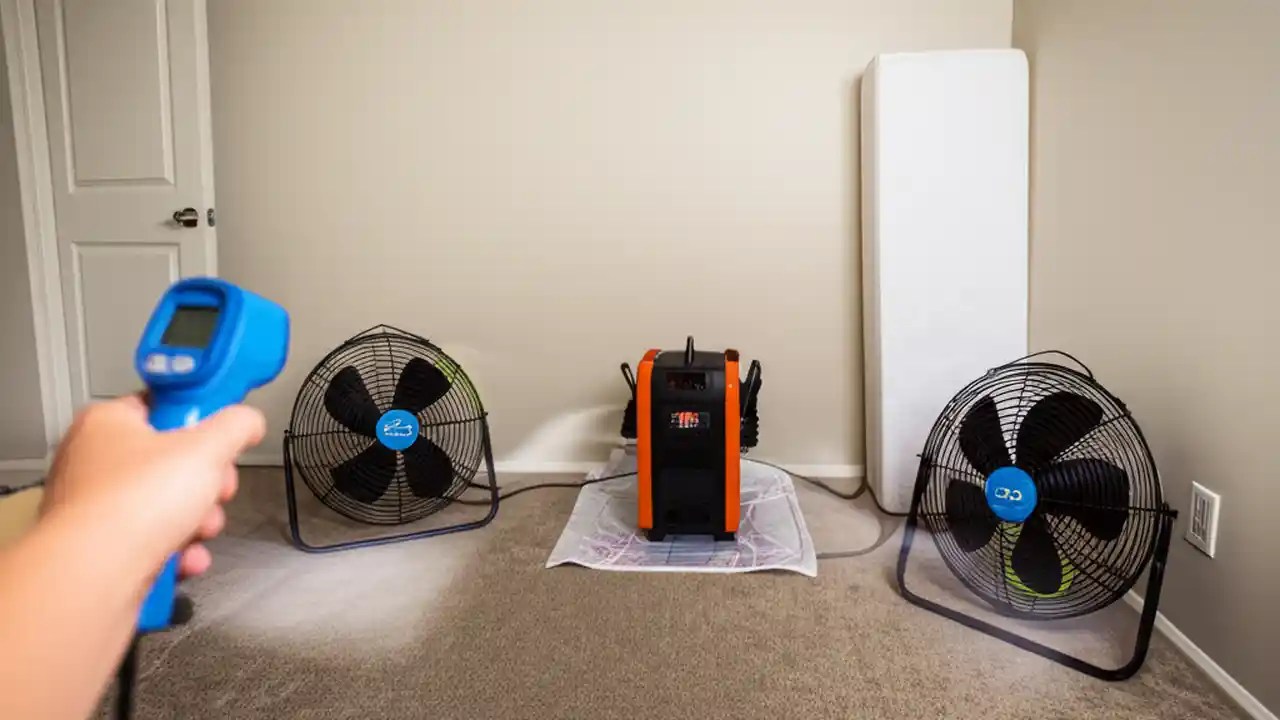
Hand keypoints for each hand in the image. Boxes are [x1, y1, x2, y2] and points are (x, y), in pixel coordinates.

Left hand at [41, 395, 264, 580]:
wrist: (96, 575)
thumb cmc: (137, 501)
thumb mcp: (207, 448)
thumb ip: (236, 426)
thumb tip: (249, 421)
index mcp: (107, 423)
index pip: (161, 406)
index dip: (198, 422)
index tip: (220, 437)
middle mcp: (93, 462)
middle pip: (171, 462)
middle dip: (206, 483)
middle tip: (215, 489)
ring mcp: (95, 508)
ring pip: (166, 506)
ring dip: (197, 521)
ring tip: (199, 530)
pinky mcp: (100, 548)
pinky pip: (151, 541)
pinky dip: (175, 550)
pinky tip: (185, 558)